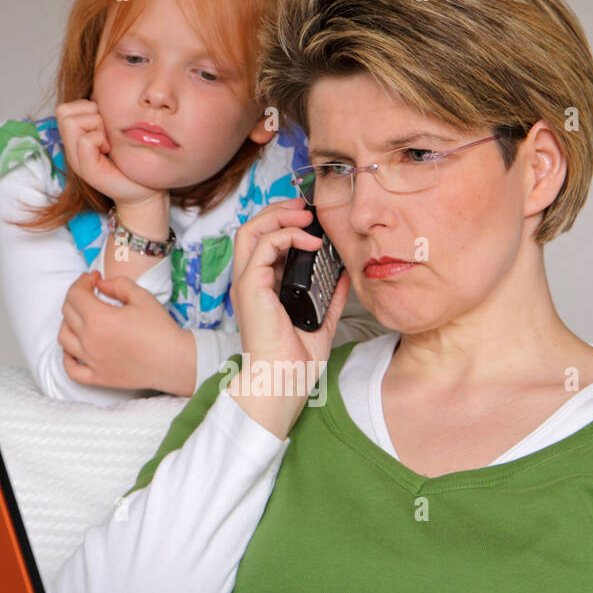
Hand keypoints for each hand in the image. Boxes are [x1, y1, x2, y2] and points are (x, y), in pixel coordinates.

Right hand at [56, 99, 167, 206]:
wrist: (145, 190)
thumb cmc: (132, 159)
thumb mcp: (115, 129)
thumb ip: (103, 113)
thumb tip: (101, 89)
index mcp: (76, 137)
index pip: (64, 108)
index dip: (86, 109)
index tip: (105, 126)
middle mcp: (72, 148)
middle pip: (63, 111)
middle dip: (90, 115)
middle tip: (107, 134)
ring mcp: (76, 160)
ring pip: (72, 122)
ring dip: (95, 127)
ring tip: (108, 144)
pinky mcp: (86, 171)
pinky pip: (85, 140)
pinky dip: (100, 140)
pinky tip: (110, 152)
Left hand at [58, 271, 194, 394]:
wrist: (174, 361)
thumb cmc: (160, 329)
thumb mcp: (142, 296)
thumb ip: (117, 284)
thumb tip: (101, 285)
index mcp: (98, 318)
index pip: (75, 293)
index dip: (83, 281)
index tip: (95, 278)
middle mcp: (89, 340)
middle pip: (67, 312)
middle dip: (77, 296)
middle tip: (91, 293)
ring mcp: (91, 361)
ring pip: (64, 338)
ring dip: (69, 322)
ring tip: (83, 318)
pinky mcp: (98, 377)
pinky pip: (71, 369)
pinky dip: (67, 358)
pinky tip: (75, 348)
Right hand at [225, 197, 351, 435]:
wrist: (282, 384)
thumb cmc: (294, 365)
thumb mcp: (322, 323)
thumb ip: (331, 298)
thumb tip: (345, 276)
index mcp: (263, 289)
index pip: (264, 242)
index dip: (284, 223)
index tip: (312, 220)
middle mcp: (250, 282)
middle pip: (252, 228)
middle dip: (279, 210)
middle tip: (308, 208)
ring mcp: (247, 283)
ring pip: (251, 229)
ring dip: (279, 215)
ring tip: (307, 216)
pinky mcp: (250, 287)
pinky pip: (264, 245)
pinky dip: (288, 235)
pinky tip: (312, 242)